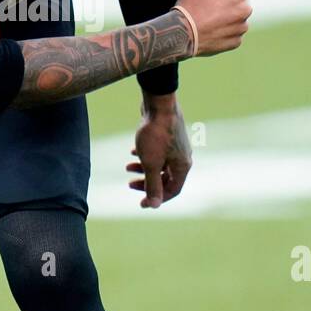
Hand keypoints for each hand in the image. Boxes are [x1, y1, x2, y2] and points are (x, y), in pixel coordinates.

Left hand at [126, 94, 191, 208]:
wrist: (158, 104)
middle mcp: (182, 157)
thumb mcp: (151, 163)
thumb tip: (154, 206)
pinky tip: (133, 151)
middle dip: (147, 183)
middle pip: (165, 178)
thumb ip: (153, 185)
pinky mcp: (168, 135)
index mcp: (182, 167)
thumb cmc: (156, 134)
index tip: (141, 203)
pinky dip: (145, 154)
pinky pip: (158, 151)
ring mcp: (176, 146)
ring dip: (143, 168)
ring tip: (127, 167)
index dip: (157, 199)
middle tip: (130, 184)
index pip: (172, 191)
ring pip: (160, 164)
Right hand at [174, 0, 251, 56]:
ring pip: (236, 18)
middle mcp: (246, 9)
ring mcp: (241, 27)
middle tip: (208, 8)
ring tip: (208, 21)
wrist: (182, 34)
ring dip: (227, 18)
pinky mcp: (236, 41)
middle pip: (238, 2)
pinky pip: (232, 33)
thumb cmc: (190, 5)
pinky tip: (210, 31)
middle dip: (227, 2)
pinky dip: (224, 32)